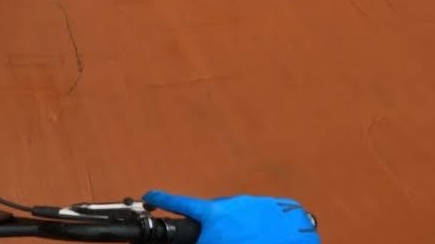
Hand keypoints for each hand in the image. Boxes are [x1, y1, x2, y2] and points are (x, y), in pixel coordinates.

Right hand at [143, 190, 319, 243]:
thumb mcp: (212, 243)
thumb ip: (199, 237)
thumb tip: (195, 236)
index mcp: (216, 216)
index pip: (183, 204)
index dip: (163, 199)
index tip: (151, 195)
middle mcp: (237, 204)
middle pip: (217, 212)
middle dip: (217, 226)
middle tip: (223, 240)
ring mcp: (261, 204)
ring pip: (243, 214)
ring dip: (243, 227)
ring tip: (251, 241)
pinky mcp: (284, 208)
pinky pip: (268, 215)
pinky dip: (266, 226)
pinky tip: (269, 238)